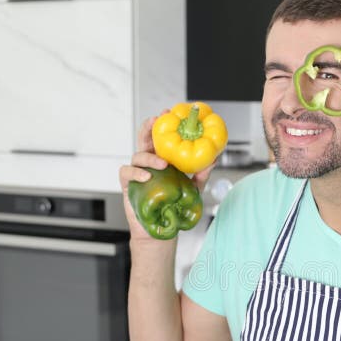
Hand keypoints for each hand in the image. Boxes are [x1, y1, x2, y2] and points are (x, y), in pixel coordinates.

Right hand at [119, 113, 216, 239]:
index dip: (161, 124)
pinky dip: (136, 172)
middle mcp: (148, 163)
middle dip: (148, 127)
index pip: (159, 138)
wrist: (160, 228)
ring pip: (137, 155)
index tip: (168, 112)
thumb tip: (213, 160)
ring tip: (162, 164)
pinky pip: (127, 172)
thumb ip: (201, 175)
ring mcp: (137, 172)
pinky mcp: (128, 184)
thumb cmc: (174, 206)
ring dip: (149, 157)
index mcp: (162, 159)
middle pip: (144, 139)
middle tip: (156, 121)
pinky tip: (147, 176)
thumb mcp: (192, 189)